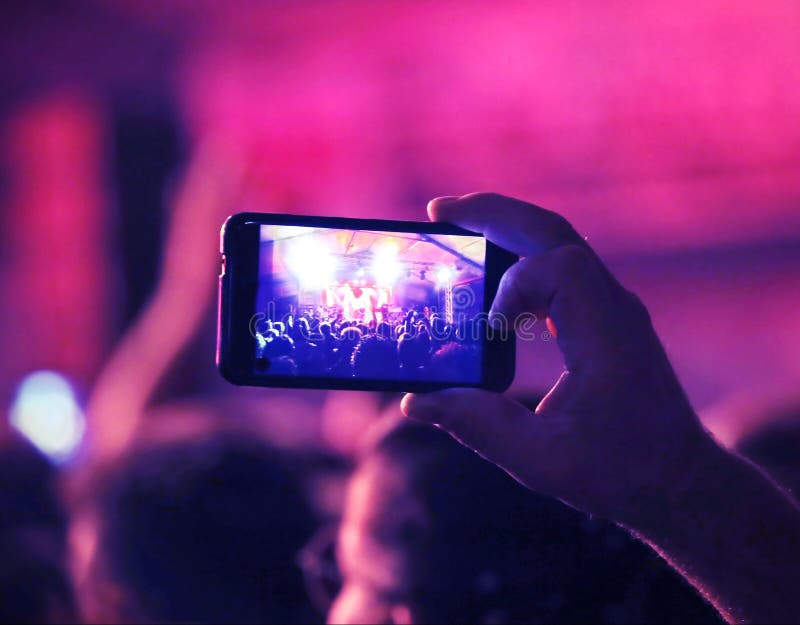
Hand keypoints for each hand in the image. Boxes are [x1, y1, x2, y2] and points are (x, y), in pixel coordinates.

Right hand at [402, 193, 716, 527]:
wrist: (679, 478)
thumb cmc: (620, 472)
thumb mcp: (541, 460)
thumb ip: (477, 427)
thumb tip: (416, 402)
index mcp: (605, 333)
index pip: (557, 266)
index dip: (510, 287)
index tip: (488, 330)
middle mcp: (613, 306)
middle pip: (553, 231)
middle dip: (494, 213)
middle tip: (439, 210)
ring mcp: (613, 307)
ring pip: (559, 241)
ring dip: (507, 227)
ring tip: (458, 226)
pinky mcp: (606, 318)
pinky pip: (563, 266)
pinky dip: (522, 257)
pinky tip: (494, 277)